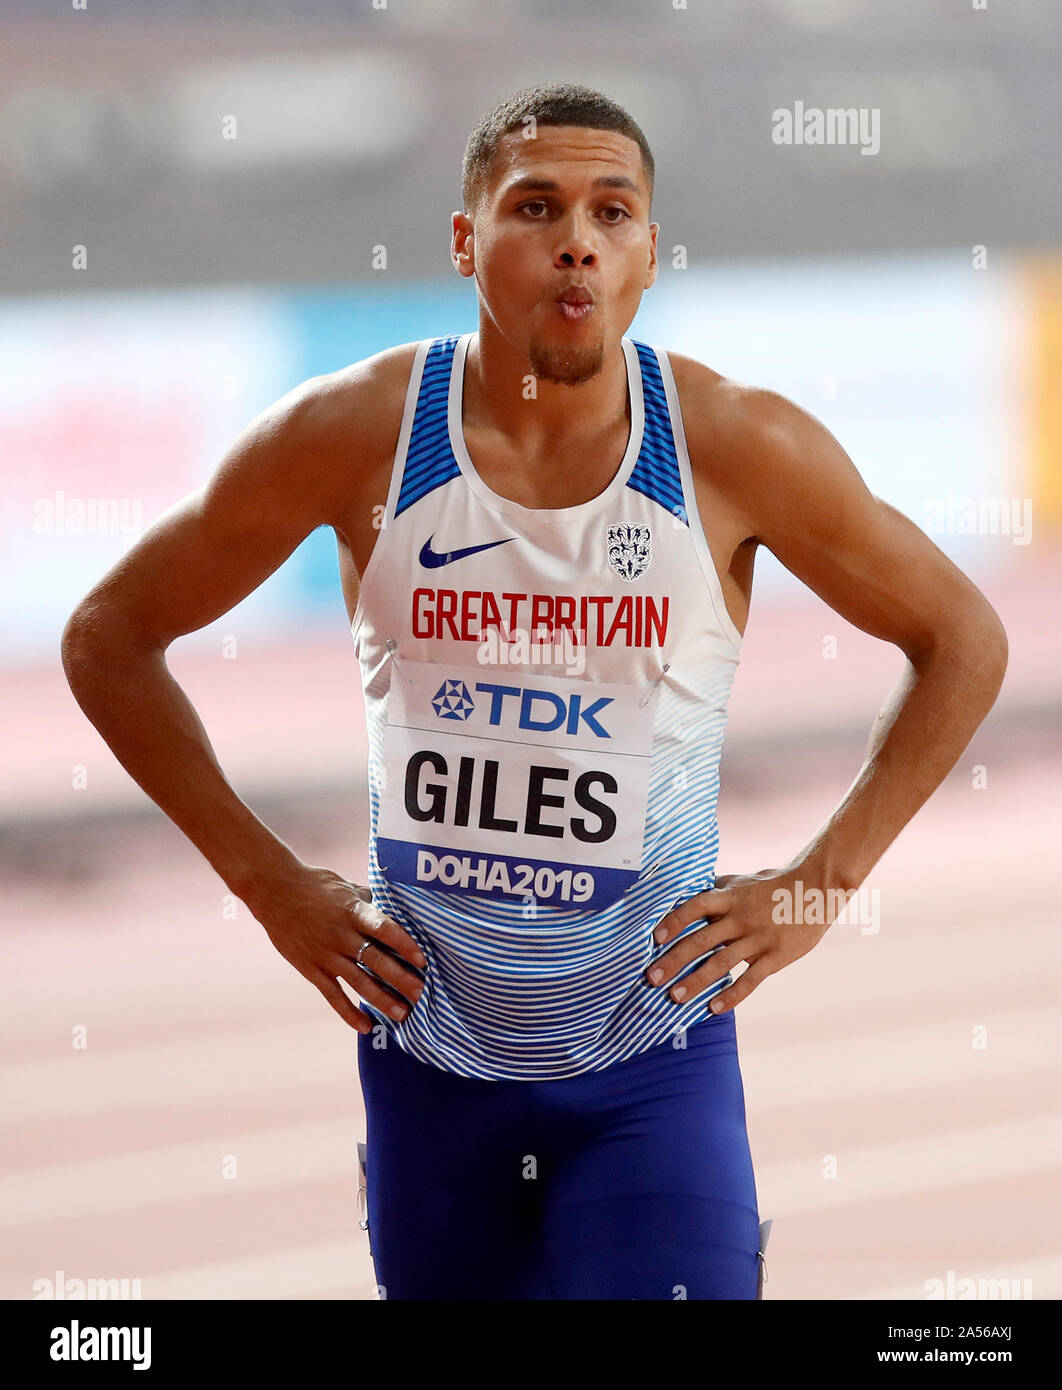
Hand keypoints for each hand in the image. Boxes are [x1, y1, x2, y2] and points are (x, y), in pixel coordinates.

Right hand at [244, 863, 426, 1033]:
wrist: (273, 890)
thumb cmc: (313, 883)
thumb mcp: (345, 885)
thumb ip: (366, 899)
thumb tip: (384, 905)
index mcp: (353, 911)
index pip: (384, 929)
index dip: (404, 945)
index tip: (422, 961)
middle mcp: (341, 935)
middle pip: (376, 960)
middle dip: (401, 979)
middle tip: (420, 994)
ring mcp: (326, 954)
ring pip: (359, 982)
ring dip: (382, 1000)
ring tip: (402, 1014)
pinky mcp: (311, 969)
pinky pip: (333, 995)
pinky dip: (348, 1013)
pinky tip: (366, 1027)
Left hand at [645, 867, 832, 1013]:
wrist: (817, 889)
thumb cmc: (776, 884)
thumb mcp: (745, 880)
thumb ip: (719, 888)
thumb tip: (690, 890)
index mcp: (731, 897)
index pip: (696, 907)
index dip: (674, 921)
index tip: (655, 938)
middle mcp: (741, 918)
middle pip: (702, 940)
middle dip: (675, 959)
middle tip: (652, 977)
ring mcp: (758, 938)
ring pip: (722, 963)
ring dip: (696, 981)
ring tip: (675, 997)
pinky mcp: (775, 957)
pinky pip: (750, 980)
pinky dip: (732, 995)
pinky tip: (714, 1008)